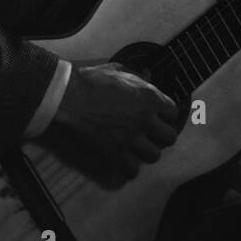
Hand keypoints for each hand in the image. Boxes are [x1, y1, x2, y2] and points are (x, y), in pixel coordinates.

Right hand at [48, 62, 180, 181]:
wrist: (67, 98)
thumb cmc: (89, 82)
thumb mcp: (118, 70)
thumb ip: (136, 76)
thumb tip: (147, 75)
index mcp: (148, 98)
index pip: (173, 112)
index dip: (166, 115)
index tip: (160, 117)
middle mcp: (144, 120)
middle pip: (169, 137)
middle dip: (162, 136)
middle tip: (152, 135)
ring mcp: (131, 138)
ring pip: (154, 155)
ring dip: (146, 152)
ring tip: (138, 148)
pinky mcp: (115, 153)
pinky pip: (132, 169)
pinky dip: (129, 167)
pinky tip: (124, 160)